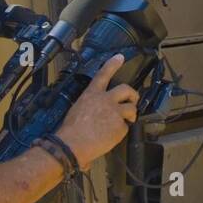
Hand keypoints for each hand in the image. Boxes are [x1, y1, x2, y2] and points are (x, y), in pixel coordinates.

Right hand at [56, 54, 138, 169]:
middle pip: (126, 89)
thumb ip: (92, 107)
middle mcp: (105, 100)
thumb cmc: (70, 131)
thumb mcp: (78, 110)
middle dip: (133, 94)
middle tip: (133, 100)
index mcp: (91, 94)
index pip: (103, 74)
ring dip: (131, 115)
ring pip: (131, 109)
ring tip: (126, 122)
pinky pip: (125, 128)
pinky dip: (120, 133)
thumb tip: (99, 112)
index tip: (120, 57)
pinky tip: (111, 137)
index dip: (112, 64)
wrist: (71, 145)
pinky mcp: (120, 125)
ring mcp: (115, 112)